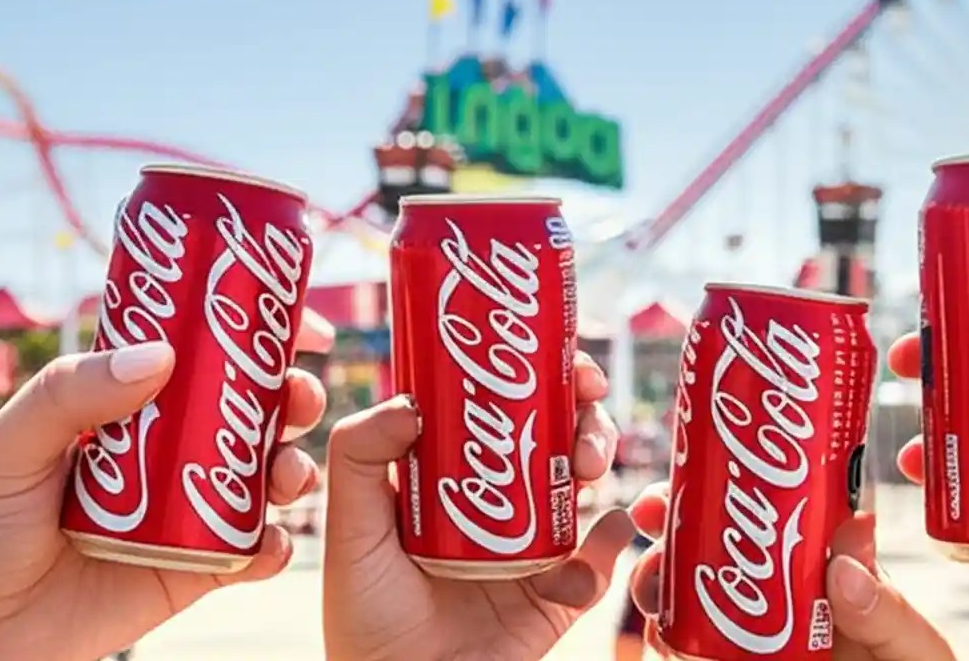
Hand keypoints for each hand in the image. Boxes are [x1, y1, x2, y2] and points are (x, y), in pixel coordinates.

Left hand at [0, 341, 325, 659]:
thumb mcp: (11, 446)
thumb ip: (71, 392)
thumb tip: (160, 355)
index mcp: (135, 406)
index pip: (207, 355)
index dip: (261, 334)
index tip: (302, 327)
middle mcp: (173, 450)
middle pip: (255, 411)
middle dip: (295, 400)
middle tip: (299, 399)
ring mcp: (191, 508)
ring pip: (268, 477)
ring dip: (295, 469)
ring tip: (287, 478)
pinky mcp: (199, 568)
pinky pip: (255, 555)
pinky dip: (276, 548)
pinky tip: (268, 544)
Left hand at [322, 352, 632, 660]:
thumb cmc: (366, 619)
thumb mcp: (349, 530)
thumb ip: (358, 458)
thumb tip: (411, 400)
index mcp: (455, 476)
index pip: (499, 403)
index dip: (531, 369)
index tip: (549, 348)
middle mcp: (503, 501)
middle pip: (556, 429)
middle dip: (580, 404)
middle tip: (583, 400)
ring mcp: (538, 544)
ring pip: (587, 478)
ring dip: (600, 450)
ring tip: (588, 463)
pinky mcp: (563, 592)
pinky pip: (604, 556)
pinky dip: (618, 533)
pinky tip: (613, 520)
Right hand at [626, 489, 954, 658]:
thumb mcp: (915, 651)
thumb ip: (891, 613)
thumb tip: (844, 566)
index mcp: (825, 569)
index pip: (774, 508)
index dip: (731, 480)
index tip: (700, 465)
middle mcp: (779, 594)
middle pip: (713, 540)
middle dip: (673, 518)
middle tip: (650, 513)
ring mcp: (748, 636)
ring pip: (688, 590)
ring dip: (658, 573)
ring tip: (651, 579)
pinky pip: (685, 644)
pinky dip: (664, 631)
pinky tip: (661, 629)